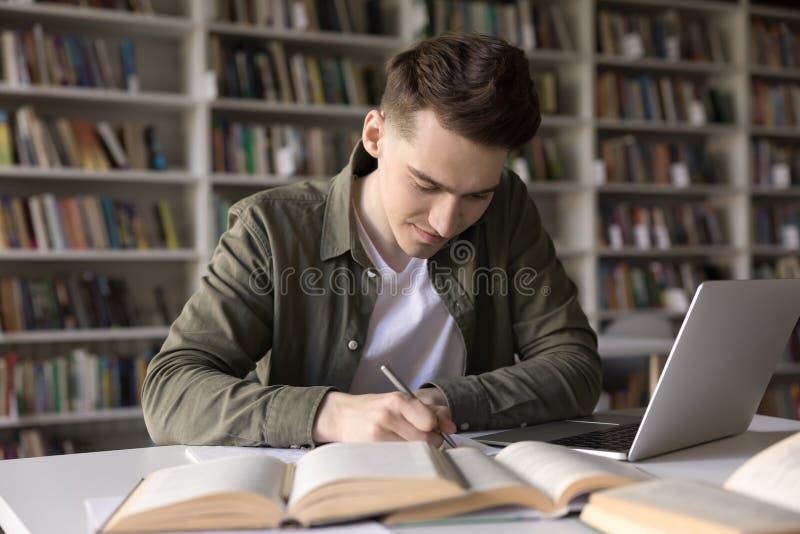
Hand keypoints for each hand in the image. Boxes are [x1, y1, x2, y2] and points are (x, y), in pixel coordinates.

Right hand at [312, 391, 455, 445]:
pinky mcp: (372, 447)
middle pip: (424, 438)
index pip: (429, 420)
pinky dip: (404, 455)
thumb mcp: (401, 402)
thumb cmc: (376, 408)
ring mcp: (378, 433)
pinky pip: (400, 457)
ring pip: (413, 449)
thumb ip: (430, 411)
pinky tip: (396, 448)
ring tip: (407, 442)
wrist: (343, 415)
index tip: (434, 429)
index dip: (437, 428)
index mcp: (398, 400)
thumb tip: (451, 427)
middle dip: (430, 441)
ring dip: (417, 450)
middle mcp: (388, 415)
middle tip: (424, 439)